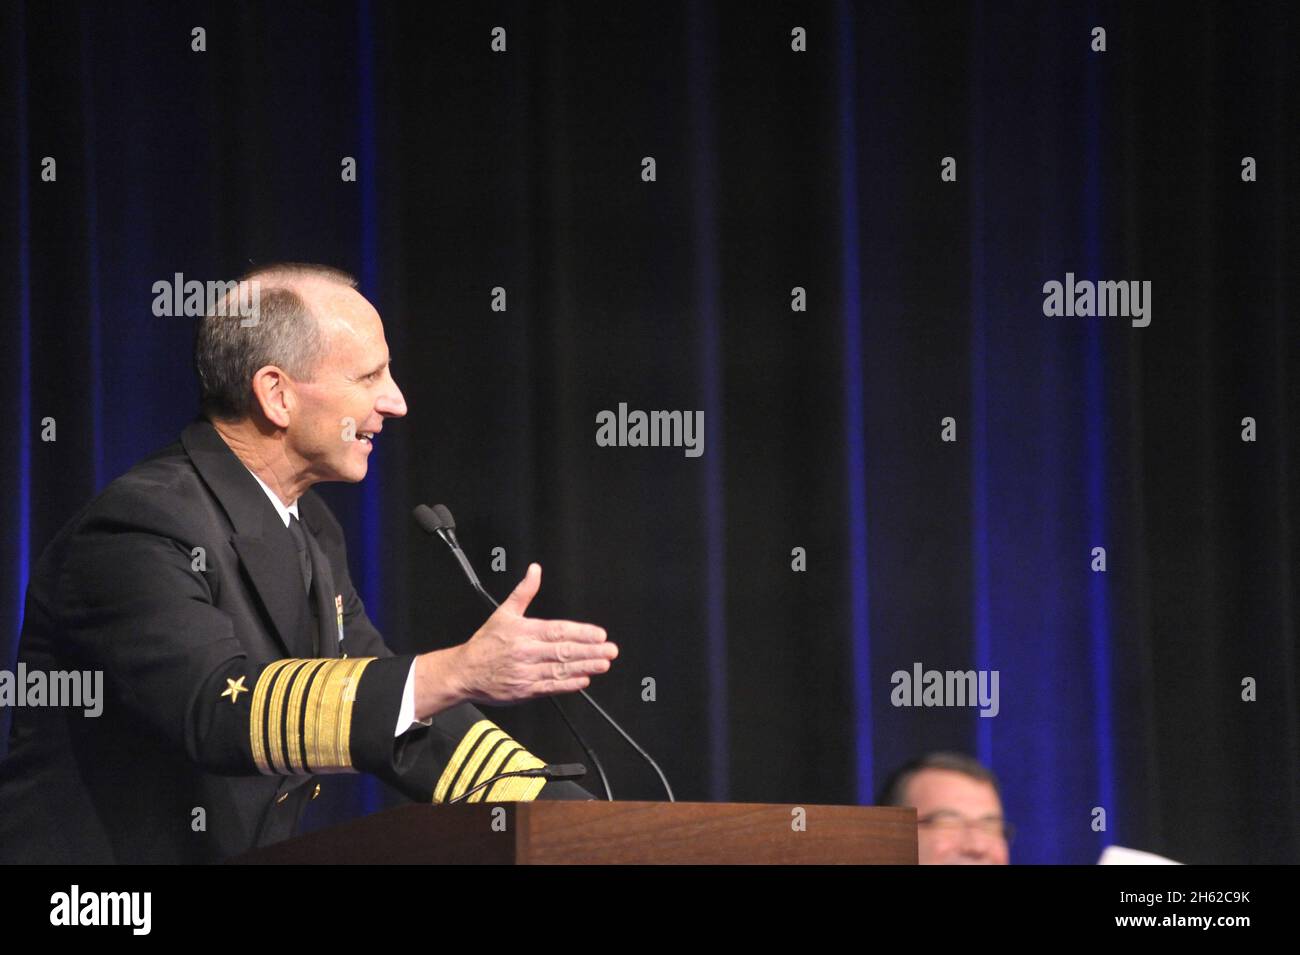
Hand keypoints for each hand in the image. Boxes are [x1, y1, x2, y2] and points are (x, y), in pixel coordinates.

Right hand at [451, 563, 617, 704]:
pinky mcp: (525, 691)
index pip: (558, 631)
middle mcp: (527, 652)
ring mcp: (527, 673)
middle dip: (590, 651)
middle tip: (610, 650)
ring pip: (560, 670)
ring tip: (603, 664)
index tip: (599, 634)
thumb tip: (535, 570)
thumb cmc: (485, 643)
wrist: (464, 672)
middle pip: (563, 651)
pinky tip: (583, 680)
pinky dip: (568, 685)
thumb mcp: (503, 612)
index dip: (581, 633)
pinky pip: (551, 687)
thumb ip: (524, 592)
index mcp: (524, 632)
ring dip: (585, 667)